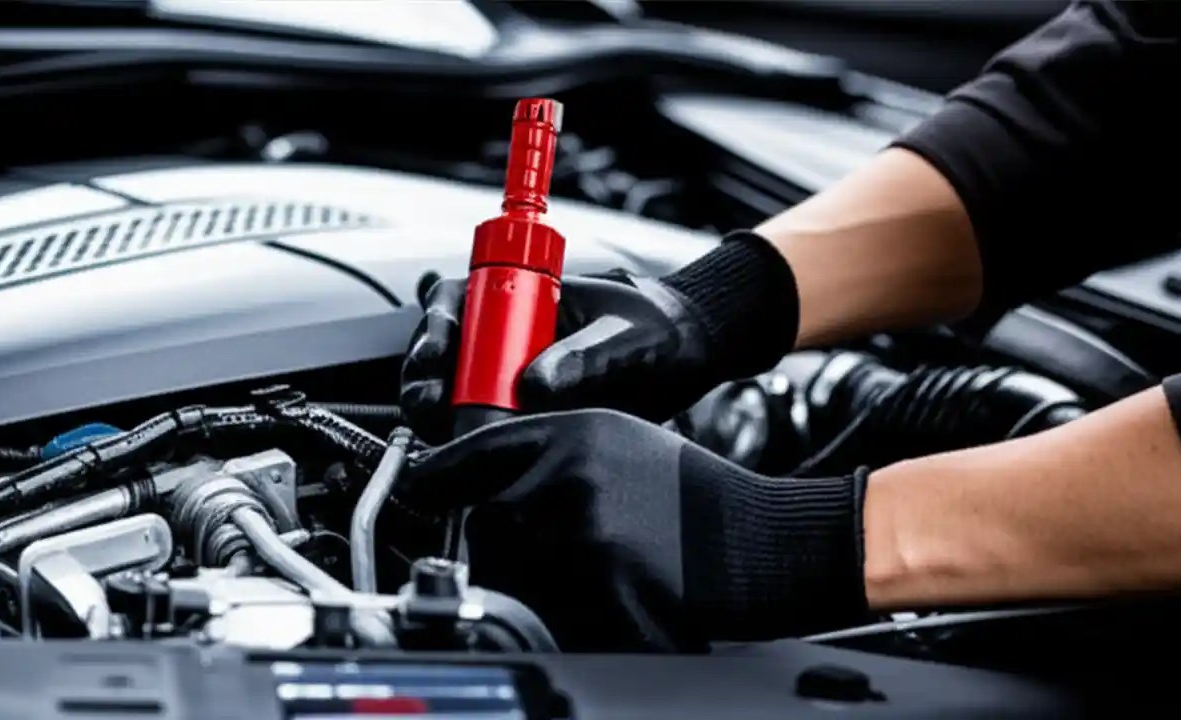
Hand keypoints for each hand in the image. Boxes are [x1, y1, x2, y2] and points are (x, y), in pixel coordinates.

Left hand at [400, 410, 868, 651]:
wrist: (761, 540)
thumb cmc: (693, 496)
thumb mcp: (614, 442)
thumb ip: (543, 454)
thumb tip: (476, 484)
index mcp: (570, 434)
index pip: (467, 456)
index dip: (435, 480)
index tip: (419, 493)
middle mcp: (567, 477)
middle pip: (482, 526)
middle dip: (503, 544)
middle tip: (553, 550)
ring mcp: (582, 537)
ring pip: (507, 575)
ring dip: (529, 583)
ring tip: (591, 573)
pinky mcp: (601, 592)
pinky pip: (543, 612)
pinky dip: (560, 615)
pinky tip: (603, 598)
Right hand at [401, 273, 717, 441]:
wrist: (687, 358)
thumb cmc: (656, 325)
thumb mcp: (626, 333)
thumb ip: (585, 355)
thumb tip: (536, 387)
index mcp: (516, 297)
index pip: (454, 303)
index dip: (434, 329)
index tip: (436, 357)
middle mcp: (501, 340)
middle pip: (440, 360)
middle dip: (425, 385)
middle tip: (432, 407)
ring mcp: (507, 383)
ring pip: (451, 403)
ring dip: (442, 422)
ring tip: (453, 439)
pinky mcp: (522, 422)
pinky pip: (484, 437)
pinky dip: (474, 450)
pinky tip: (479, 462)